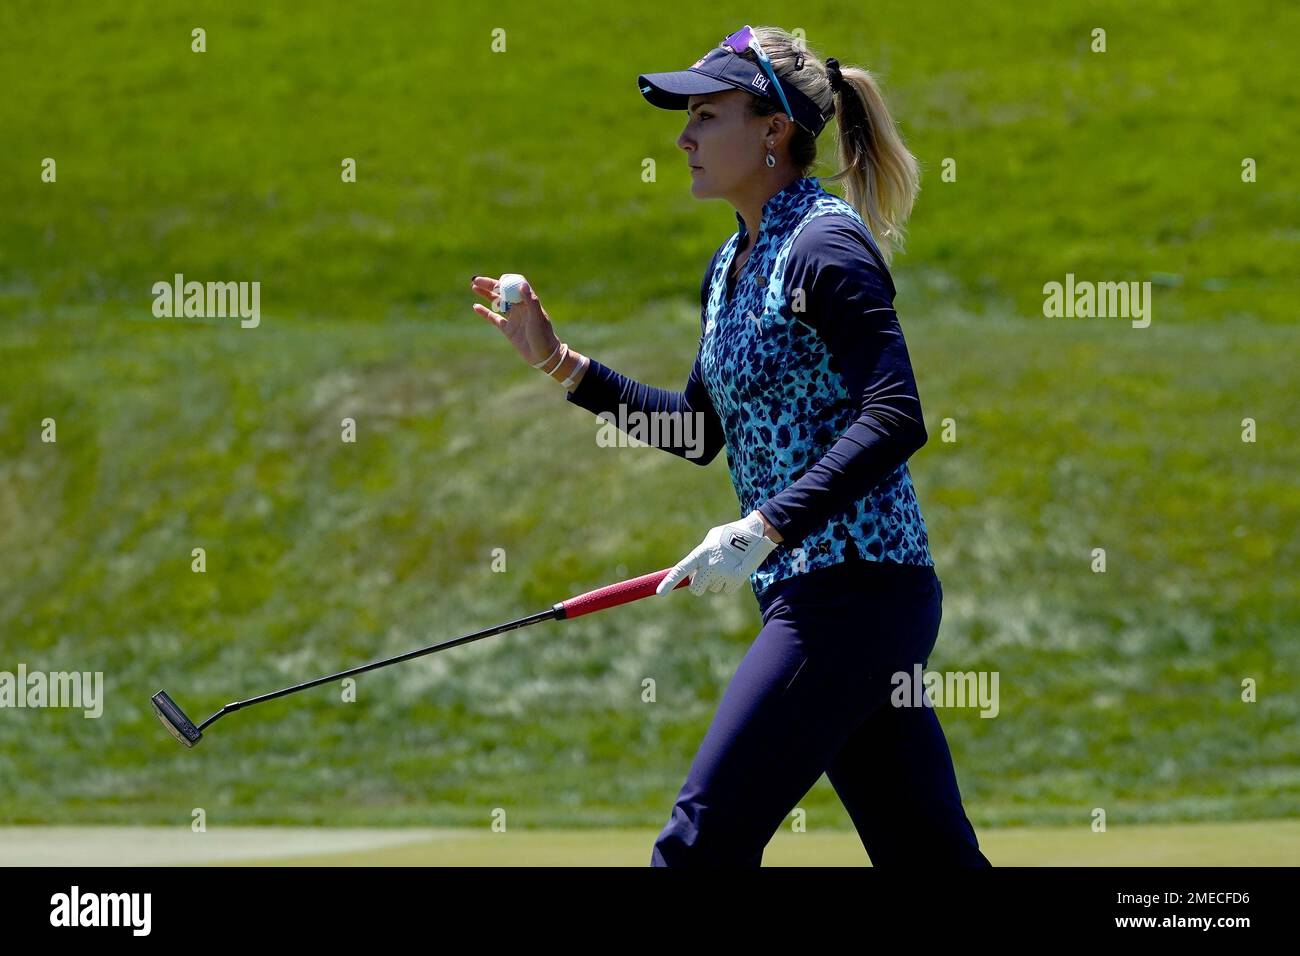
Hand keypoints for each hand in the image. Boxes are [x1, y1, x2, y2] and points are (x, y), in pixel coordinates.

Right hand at [470, 275, 561, 367]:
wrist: (543, 355)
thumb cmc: (543, 335)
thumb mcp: (537, 317)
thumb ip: (530, 300)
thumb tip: (522, 284)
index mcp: (528, 301)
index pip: (514, 285)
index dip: (505, 281)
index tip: (497, 282)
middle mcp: (519, 307)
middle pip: (502, 292)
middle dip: (489, 285)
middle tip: (476, 280)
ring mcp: (513, 317)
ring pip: (496, 302)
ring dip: (485, 294)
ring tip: (474, 287)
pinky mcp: (507, 329)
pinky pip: (494, 318)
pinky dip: (484, 312)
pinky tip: (476, 306)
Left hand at [655, 511, 779, 596]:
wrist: (757, 533)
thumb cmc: (730, 534)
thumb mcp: (711, 538)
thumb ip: (700, 555)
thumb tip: (692, 572)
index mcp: (701, 553)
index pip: (681, 570)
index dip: (669, 582)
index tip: (660, 593)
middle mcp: (710, 565)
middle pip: (696, 588)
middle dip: (699, 584)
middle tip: (708, 572)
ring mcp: (723, 574)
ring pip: (713, 589)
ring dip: (717, 580)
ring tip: (728, 563)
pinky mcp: (736, 580)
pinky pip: (727, 589)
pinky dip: (730, 582)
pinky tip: (736, 568)